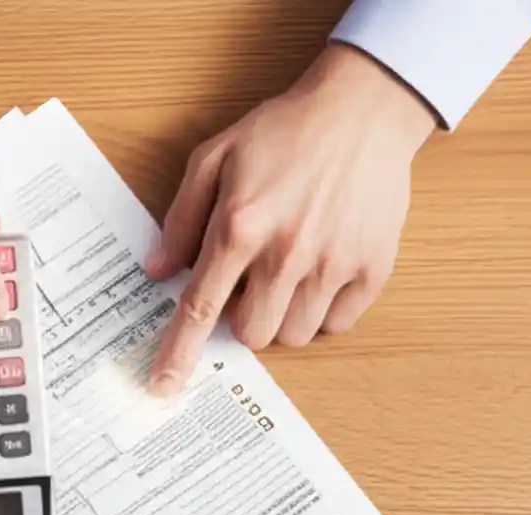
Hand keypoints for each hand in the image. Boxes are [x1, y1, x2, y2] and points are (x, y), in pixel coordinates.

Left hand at [146, 45, 435, 394]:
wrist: (362, 111)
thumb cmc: (283, 132)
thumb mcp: (214, 158)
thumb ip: (182, 219)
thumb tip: (158, 271)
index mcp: (240, 226)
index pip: (200, 307)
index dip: (179, 353)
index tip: (164, 386)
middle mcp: (286, 253)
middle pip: (251, 333)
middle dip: (243, 317)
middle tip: (252, 281)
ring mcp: (333, 264)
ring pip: (294, 336)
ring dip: (283, 317)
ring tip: (290, 272)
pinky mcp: (372, 269)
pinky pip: (337, 325)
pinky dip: (324, 310)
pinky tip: (322, 270)